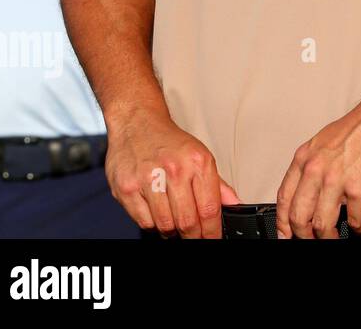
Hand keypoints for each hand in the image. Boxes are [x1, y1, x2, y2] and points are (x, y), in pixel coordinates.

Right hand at [105, 107, 238, 237]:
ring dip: (172, 231)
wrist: (137, 123)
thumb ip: (218, 185)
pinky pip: (144, 221)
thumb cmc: (169, 142)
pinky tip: (157, 213)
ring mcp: (148, 179)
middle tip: (194, 237)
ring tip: (175, 223)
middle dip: (193, 236)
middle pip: (187, 221)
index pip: (209, 209)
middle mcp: (174, 169)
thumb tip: (235, 204)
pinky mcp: (126, 188)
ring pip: (165, 225)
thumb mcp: (201, 156)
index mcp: (198, 162)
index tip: (212, 238)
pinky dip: (153, 224)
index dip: (212, 231)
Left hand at [275, 96, 360, 238]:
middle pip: (299, 217)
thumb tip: (312, 186)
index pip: (284, 198)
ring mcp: (337, 183)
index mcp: (305, 158)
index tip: (286, 234)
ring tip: (335, 239)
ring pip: (322, 225)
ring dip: (328, 238)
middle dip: (304, 236)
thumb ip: (315, 163)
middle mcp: (316, 171)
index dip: (283, 221)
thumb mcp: (326, 140)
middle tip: (311, 241)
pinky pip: (355, 222)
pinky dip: (359, 231)